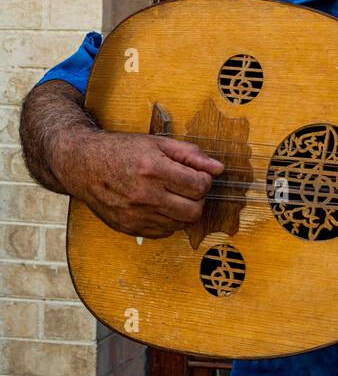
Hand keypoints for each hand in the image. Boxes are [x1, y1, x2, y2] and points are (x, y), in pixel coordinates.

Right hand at [74, 132, 223, 237]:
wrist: (82, 165)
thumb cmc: (120, 151)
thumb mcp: (156, 143)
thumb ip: (190, 154)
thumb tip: (218, 168)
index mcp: (153, 169)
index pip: (199, 186)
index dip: (204, 180)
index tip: (196, 175)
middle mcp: (144, 195)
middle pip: (194, 211)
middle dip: (198, 199)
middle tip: (188, 187)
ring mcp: (136, 215)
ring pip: (181, 224)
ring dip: (183, 210)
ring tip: (172, 195)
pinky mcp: (129, 228)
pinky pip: (163, 233)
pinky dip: (168, 221)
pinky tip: (159, 205)